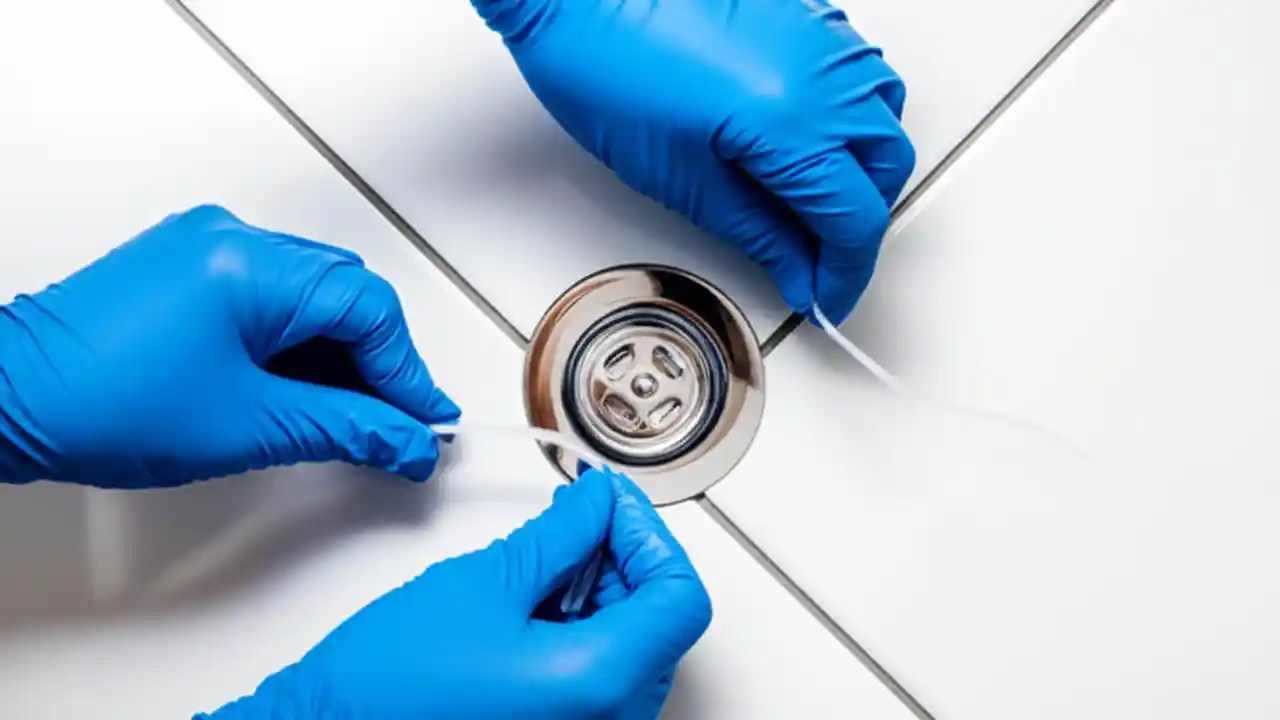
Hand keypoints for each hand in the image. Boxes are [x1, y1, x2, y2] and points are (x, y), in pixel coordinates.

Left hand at [0, 205, 458, 487]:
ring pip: (311, 299)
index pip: (367, 308)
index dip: (406, 371)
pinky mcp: (191, 269)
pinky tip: (306, 391)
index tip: (423, 419)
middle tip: (397, 423)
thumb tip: (403, 439)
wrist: (4, 401)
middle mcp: (233, 239)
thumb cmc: (97, 404)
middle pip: (346, 297)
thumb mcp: (248, 426)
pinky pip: (272, 299)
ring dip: (338, 358)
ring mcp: (209, 249)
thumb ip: (345, 428)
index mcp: (252, 263)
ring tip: (350, 418)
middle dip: (379, 364)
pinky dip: (297, 346)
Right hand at [202, 467, 712, 718]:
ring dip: (605, 589)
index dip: (651, 535)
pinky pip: (600, 674)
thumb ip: (560, 535)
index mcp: (599, 682)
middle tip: (583, 515)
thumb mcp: (486, 583)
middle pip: (660, 621)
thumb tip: (597, 502)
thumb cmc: (386, 688)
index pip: (678, 597)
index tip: (615, 503)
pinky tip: (539, 597)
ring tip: (550, 553)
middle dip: (626, 556)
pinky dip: (583, 626)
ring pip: (633, 645)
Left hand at [474, 0, 914, 323]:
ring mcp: (822, 32)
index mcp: (793, 121)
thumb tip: (800, 272)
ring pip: (885, 113)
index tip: (828, 297)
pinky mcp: (807, 9)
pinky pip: (859, 70)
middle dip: (860, 221)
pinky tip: (806, 136)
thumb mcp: (683, 181)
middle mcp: (825, 70)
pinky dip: (849, 114)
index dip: (846, 272)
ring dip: (863, 165)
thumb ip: (759, 233)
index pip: (856, 216)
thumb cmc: (607, 69)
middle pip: (886, 165)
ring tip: (813, 199)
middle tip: (818, 259)